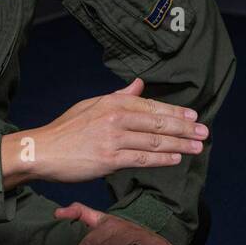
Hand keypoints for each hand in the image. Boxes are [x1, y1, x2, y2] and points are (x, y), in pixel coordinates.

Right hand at [1, 78, 206, 186]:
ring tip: (197, 146)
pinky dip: (162, 159)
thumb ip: (117, 96)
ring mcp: (113, 139)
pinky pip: (142, 159)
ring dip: (180, 144)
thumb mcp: (90, 105)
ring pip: (154, 141)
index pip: (150, 106)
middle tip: (204, 131)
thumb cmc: (65, 130)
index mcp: (111, 102)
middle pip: (157, 123)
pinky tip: (177, 158)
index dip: (175, 112)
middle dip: (184, 127)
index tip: (193, 116)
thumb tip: (138, 84)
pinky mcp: (109, 159)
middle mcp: (115, 117)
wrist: (41, 150)